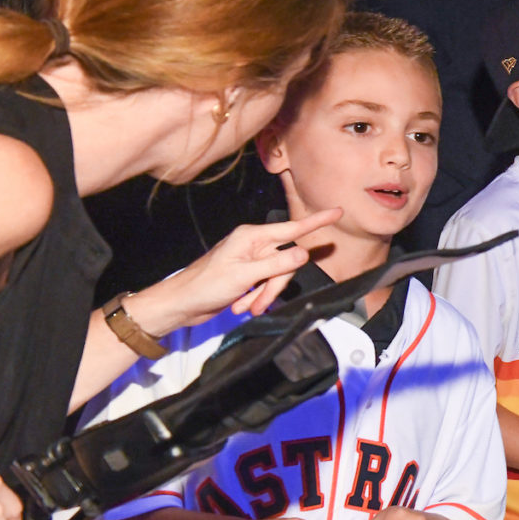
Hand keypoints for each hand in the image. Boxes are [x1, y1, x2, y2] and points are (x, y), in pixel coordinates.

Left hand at [131, 208, 343, 334]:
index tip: (337, 212)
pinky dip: (256, 297)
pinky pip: (265, 284)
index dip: (317, 221)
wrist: (181, 304)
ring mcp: (250, 260)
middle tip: (260, 303)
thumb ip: (277, 264)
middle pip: (286, 261)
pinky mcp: (246, 275)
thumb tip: (304, 252)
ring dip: (264, 295)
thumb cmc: (205, 285)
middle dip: (275, 285)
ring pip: (276, 276)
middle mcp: (253, 245)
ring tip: (245, 307)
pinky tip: (241, 306)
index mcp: (251, 236)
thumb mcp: (244, 276)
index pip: (292, 228)